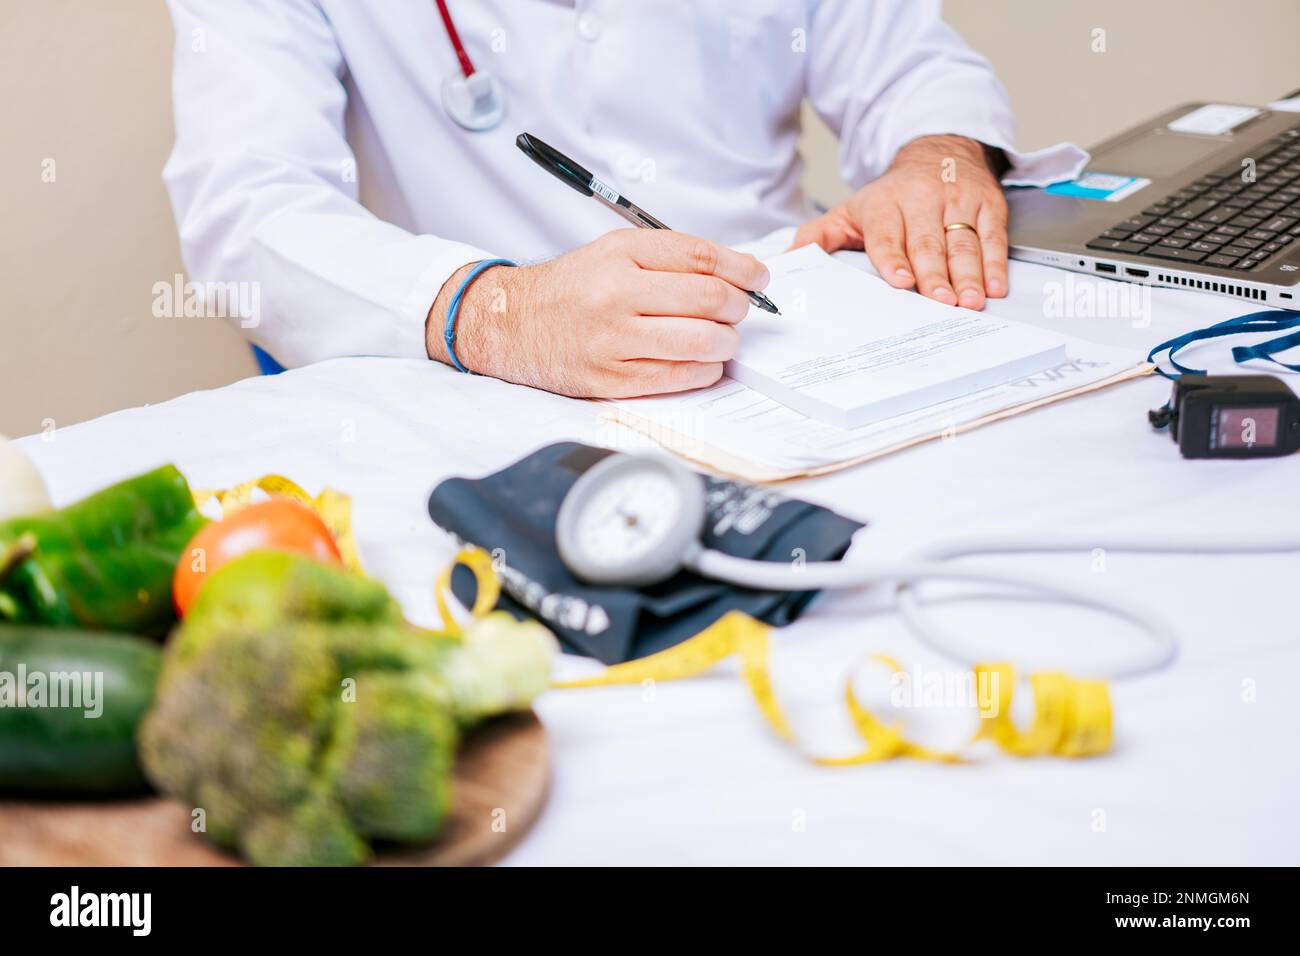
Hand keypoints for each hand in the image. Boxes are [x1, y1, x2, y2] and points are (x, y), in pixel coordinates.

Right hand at [426, 230, 768, 397]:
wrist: (514, 324)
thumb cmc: (573, 288)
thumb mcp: (614, 252)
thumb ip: (669, 258)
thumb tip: (734, 275)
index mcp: (621, 253)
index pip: (700, 257)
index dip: (742, 268)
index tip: (759, 277)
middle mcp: (617, 294)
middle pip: (708, 298)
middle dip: (738, 306)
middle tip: (740, 310)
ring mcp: (614, 340)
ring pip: (701, 341)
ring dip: (727, 341)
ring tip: (724, 338)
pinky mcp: (612, 379)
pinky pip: (679, 377)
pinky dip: (705, 370)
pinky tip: (705, 361)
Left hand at [793, 134, 1008, 309]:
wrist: (938, 151)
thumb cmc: (892, 195)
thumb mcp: (850, 210)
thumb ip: (818, 235)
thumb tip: (789, 258)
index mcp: (885, 205)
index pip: (888, 235)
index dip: (894, 258)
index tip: (901, 280)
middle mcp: (923, 201)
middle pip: (929, 243)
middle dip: (935, 274)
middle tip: (943, 302)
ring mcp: (958, 202)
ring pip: (963, 242)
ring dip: (969, 274)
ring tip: (971, 300)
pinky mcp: (987, 205)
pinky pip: (993, 235)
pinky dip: (996, 262)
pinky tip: (995, 285)